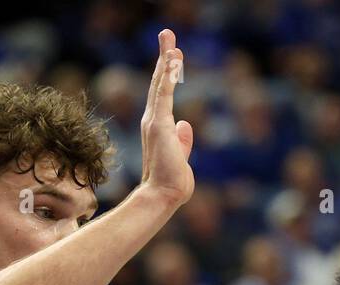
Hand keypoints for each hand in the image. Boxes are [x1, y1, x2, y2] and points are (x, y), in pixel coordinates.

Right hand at [139, 29, 194, 204]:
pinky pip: (164, 93)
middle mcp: (153, 120)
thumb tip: (185, 124)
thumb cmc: (172, 182)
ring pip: (160, 83)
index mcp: (159, 127)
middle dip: (164, 57)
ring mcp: (154, 121)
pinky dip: (168, 75)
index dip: (167, 74)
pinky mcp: (159, 124)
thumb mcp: (182, 157)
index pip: (163, 94)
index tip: (172, 55)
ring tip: (169, 37)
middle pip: (159, 82)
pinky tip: (173, 58)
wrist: (163, 196)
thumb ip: (183, 141)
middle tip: (167, 34)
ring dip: (166, 59)